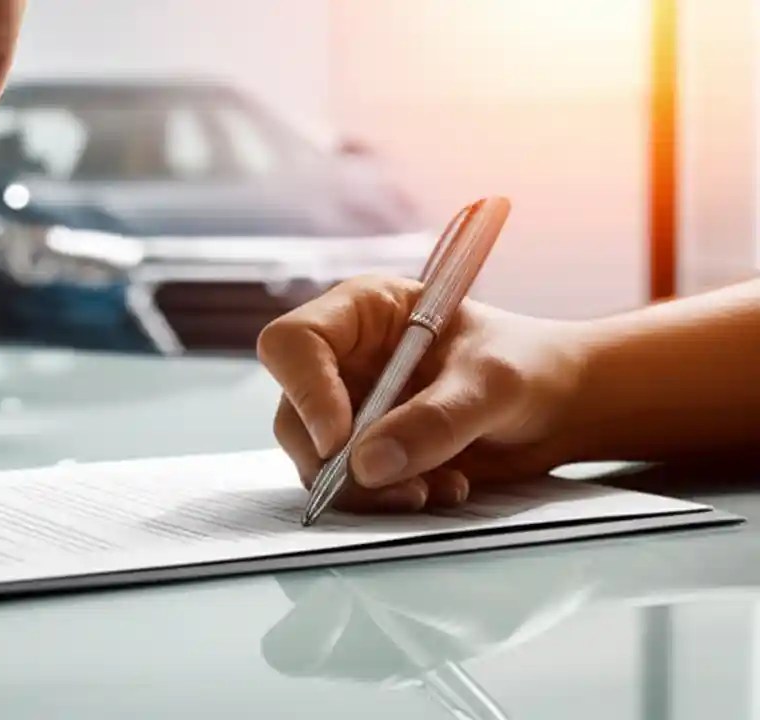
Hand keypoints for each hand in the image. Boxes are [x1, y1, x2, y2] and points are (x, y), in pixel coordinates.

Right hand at [257, 276, 584, 512]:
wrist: (558, 406)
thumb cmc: (529, 366)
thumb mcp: (491, 384)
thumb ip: (433, 420)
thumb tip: (366, 464)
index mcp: (362, 311)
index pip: (293, 343)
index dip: (306, 392)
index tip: (340, 442)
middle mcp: (344, 358)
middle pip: (295, 413)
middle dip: (338, 461)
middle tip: (398, 485)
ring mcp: (350, 406)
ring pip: (315, 458)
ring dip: (366, 489)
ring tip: (432, 488)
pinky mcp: (364, 450)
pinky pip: (347, 485)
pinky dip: (385, 499)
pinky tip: (439, 488)